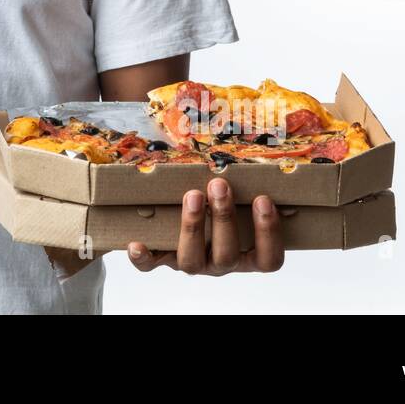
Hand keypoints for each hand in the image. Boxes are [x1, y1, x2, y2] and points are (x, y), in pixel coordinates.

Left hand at [127, 177, 285, 274]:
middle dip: (224, 218)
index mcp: (247, 255)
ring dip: (193, 226)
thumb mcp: (239, 197)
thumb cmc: (220, 204)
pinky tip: (135, 244)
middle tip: (219, 184)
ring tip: (192, 194)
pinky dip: (144, 258)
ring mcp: (193, 264)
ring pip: (193, 261)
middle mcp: (221, 264)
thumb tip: (259, 137)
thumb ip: (246, 182)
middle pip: (227, 256)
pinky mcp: (164, 260)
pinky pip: (151, 266)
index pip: (269, 260)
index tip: (263, 199)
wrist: (183, 224)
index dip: (269, 233)